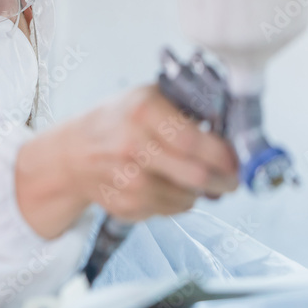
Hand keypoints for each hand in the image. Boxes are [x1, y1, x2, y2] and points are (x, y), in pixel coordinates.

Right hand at [16, 85, 238, 238]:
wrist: (72, 153)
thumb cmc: (117, 121)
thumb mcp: (148, 97)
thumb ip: (188, 108)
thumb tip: (231, 131)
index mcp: (143, 111)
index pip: (196, 141)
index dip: (224, 156)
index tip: (234, 161)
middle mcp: (132, 146)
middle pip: (196, 176)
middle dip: (222, 182)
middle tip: (230, 181)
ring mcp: (126, 179)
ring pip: (186, 199)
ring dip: (197, 193)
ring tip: (190, 180)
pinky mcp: (124, 205)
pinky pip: (168, 211)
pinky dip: (174, 202)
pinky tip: (163, 187)